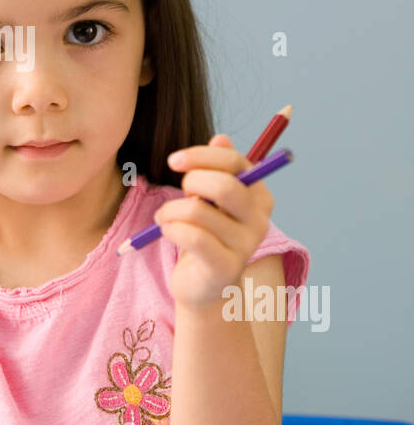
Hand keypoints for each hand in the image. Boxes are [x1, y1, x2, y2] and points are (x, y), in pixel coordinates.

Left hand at [153, 134, 272, 310]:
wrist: (204, 285)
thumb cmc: (206, 232)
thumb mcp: (210, 198)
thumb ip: (217, 167)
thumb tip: (220, 138)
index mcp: (259, 195)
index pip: (236, 162)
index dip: (202, 156)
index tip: (174, 160)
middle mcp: (259, 219)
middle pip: (224, 185)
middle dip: (192, 182)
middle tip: (179, 193)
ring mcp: (246, 245)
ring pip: (198, 211)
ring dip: (171, 210)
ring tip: (164, 217)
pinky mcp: (226, 267)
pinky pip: (192, 237)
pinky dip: (171, 229)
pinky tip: (167, 231)